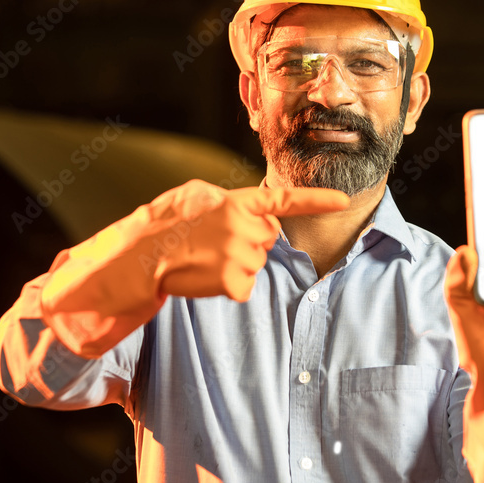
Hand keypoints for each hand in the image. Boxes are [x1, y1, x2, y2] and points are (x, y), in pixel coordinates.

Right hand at [153, 180, 349, 300]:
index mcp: (236, 202)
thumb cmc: (164, 224)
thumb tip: (244, 210)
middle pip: (266, 238)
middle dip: (247, 241)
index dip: (317, 201)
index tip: (344, 201)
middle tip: (212, 242)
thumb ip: (227, 199)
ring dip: (234, 264)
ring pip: (255, 263)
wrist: (139, 257)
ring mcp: (240, 255)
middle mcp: (243, 226)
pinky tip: (206, 276)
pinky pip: (245, 287)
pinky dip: (228, 286)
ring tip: (204, 258)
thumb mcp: (195, 195)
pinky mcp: (235, 282)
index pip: (285, 201)